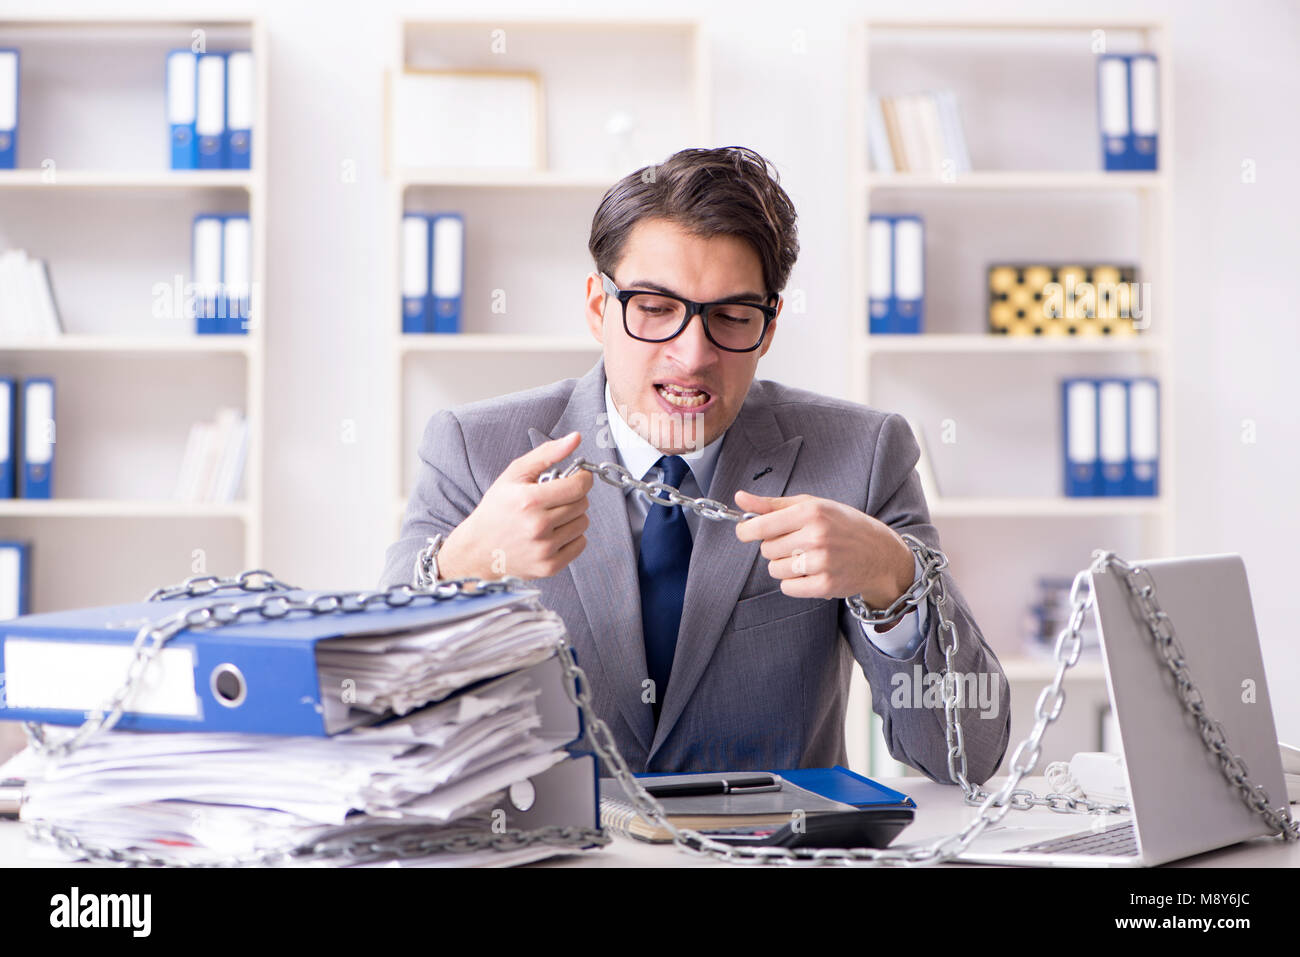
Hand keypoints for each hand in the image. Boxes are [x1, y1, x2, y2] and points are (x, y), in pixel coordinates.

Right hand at [438, 431, 592, 580]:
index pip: (579, 486)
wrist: (478, 550)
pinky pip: (580, 544)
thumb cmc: (496, 509)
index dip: (582, 478)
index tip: (576, 477)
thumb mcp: (514, 474)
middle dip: (574, 496)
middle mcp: (538, 526)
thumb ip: (547, 454)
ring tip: (552, 515)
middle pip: (582, 504)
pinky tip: (553, 533)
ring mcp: (544, 549)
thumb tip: (576, 438)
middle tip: (556, 497)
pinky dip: (572, 537)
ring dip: (573, 516)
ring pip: (583, 523)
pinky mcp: (550, 566)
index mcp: (529, 500)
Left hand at [733, 490, 913, 606]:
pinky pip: (788, 587)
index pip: (760, 525)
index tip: (745, 532)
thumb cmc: (842, 525)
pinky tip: (811, 572)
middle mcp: (816, 535)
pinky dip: (794, 583)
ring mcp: (822, 561)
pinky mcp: (825, 584)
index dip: (746, 531)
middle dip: (776, 548)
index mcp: (810, 511)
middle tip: (797, 543)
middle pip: (766, 550)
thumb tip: (739, 498)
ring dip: (785, 566)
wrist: (880, 553)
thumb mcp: (811, 506)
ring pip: (775, 570)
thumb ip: (772, 504)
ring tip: (807, 558)